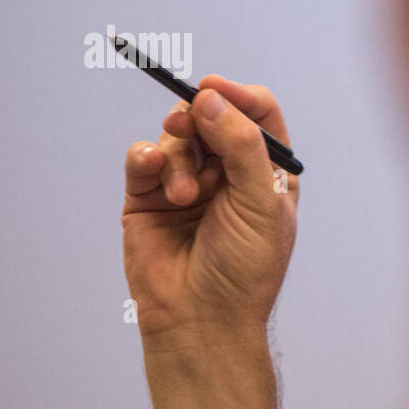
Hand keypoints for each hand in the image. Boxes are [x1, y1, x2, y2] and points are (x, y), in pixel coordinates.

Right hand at [121, 76, 297, 341]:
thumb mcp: (260, 203)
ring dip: (179, 157)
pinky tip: (152, 170)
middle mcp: (228, 173)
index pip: (258, 116)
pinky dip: (146, 157)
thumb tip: (210, 98)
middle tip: (189, 125)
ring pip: (177, 137)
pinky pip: (143, 157)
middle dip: (200, 118)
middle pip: (212, 117)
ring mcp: (186, 183)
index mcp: (265, 173)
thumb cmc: (244, 270)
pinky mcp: (148, 197)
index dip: (239, 96)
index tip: (215, 88)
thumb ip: (241, 145)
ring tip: (186, 197)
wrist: (201, 319)